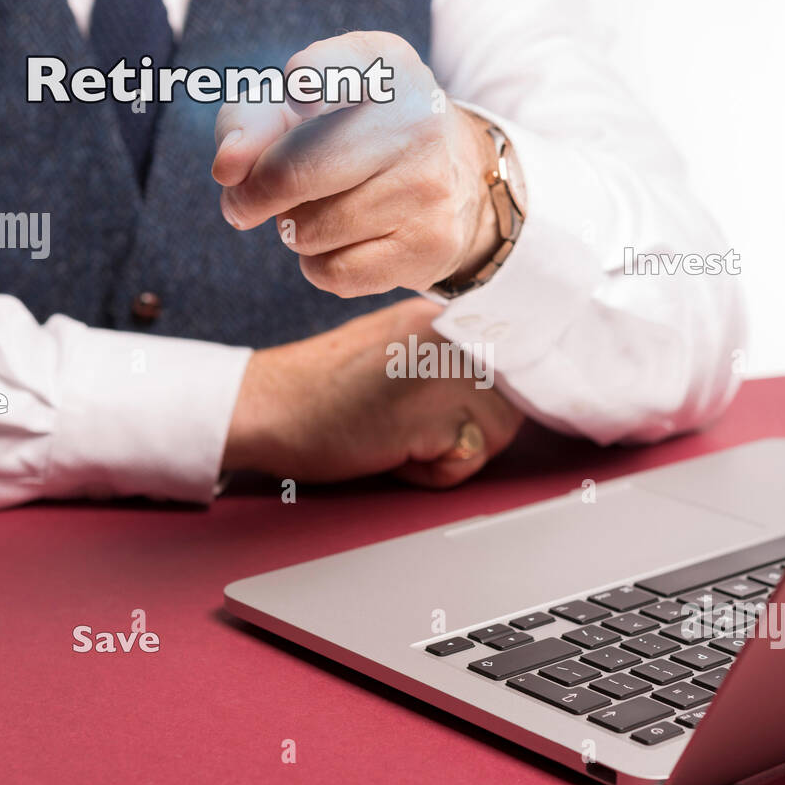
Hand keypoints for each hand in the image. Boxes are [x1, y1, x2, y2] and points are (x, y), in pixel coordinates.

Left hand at [211, 31, 500, 296]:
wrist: (451, 180)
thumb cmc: (351, 136)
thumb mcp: (299, 107)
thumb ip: (248, 122)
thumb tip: (227, 168)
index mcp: (383, 67)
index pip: (341, 68)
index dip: (314, 78)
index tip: (298, 87)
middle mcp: (416, 120)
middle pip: (292, 173)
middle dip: (252, 196)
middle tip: (244, 202)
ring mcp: (429, 185)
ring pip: (307, 231)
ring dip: (293, 230)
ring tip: (322, 211)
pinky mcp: (431, 244)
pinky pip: (334, 272)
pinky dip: (319, 266)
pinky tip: (342, 243)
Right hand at [222, 298, 522, 486]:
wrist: (266, 404)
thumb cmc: (326, 392)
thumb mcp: (404, 354)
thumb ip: (456, 360)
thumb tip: (512, 390)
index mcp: (447, 313)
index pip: (519, 361)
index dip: (497, 399)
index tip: (469, 412)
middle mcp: (451, 329)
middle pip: (516, 400)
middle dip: (474, 430)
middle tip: (417, 428)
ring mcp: (441, 363)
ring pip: (499, 430)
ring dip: (454, 451)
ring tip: (403, 437)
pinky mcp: (427, 406)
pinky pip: (467, 458)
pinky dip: (432, 471)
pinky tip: (392, 448)